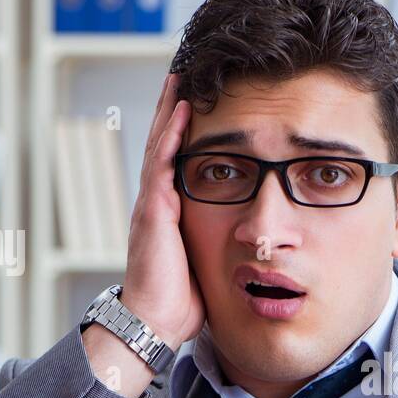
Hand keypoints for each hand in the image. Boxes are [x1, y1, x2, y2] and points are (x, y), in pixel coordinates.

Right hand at [119, 73, 203, 347]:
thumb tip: (245, 241)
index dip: (184, 134)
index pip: (177, 163)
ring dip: (171, 110)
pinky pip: (163, 163)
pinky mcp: (154, 211)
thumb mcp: (206, 263)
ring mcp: (153, 204)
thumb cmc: (181, 301)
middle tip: (184, 74)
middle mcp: (157, 202)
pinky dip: (172, 135)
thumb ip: (217, 243)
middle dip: (174, 110)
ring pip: (162, 145)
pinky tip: (183, 110)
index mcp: (170, 213)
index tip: (197, 104)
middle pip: (166, 145)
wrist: (155, 323)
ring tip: (181, 78)